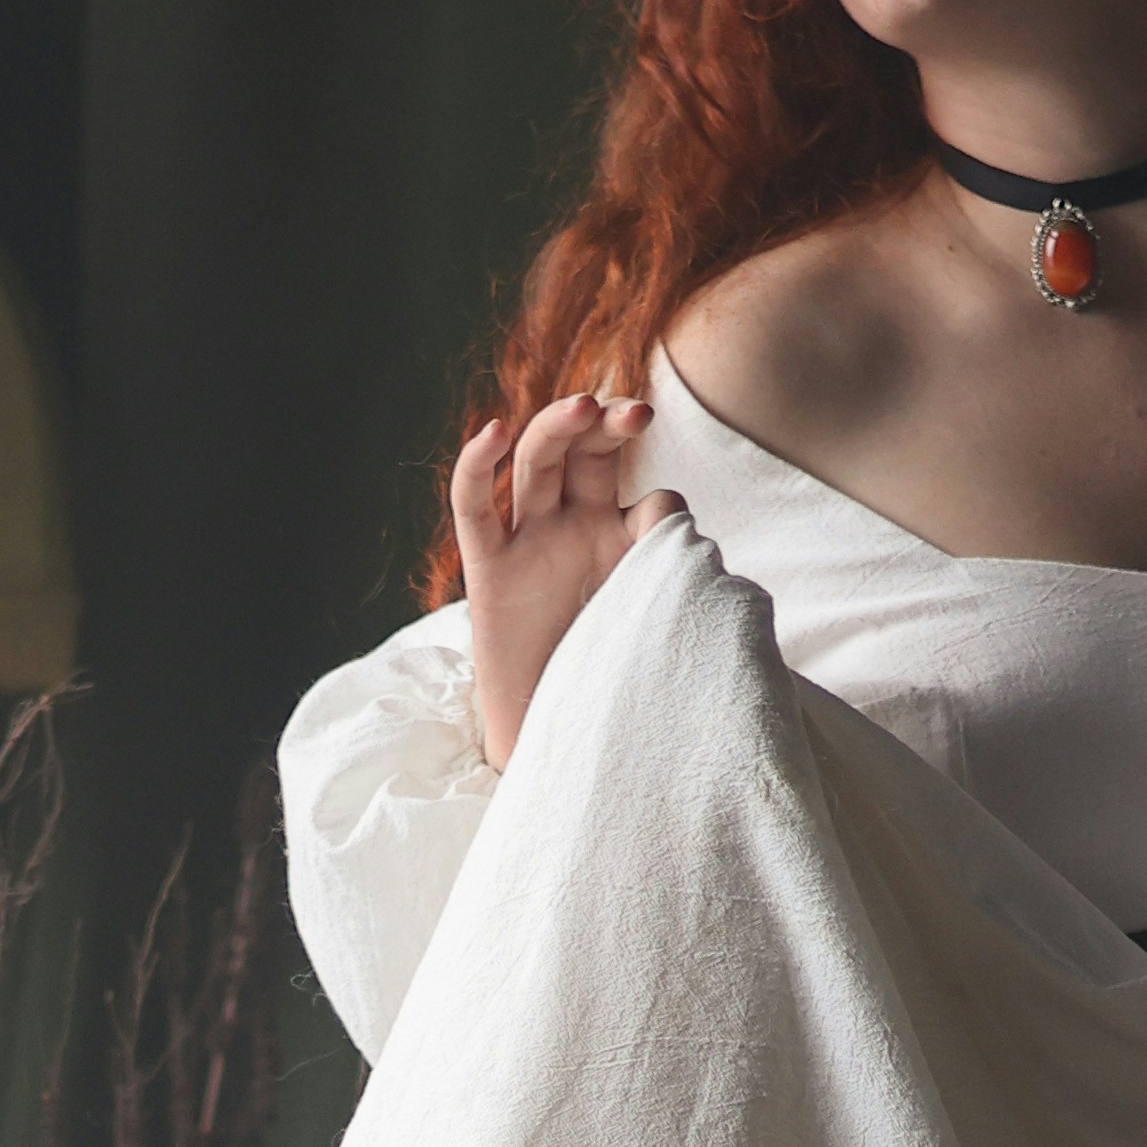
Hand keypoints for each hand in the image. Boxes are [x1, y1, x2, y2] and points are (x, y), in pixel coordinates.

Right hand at [453, 393, 675, 763]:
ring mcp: (531, 543)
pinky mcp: (489, 570)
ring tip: (584, 408)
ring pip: (535, 463)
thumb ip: (673, 573)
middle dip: (611, 426)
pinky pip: (473, 507)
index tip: (671, 523)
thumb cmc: (614, 684)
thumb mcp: (657, 626)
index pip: (649, 500)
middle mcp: (578, 531)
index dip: (663, 504)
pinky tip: (492, 431)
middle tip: (638, 414)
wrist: (558, 739)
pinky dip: (475, 467)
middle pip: (588, 454)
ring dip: (558, 428)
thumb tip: (672, 519)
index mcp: (625, 543)